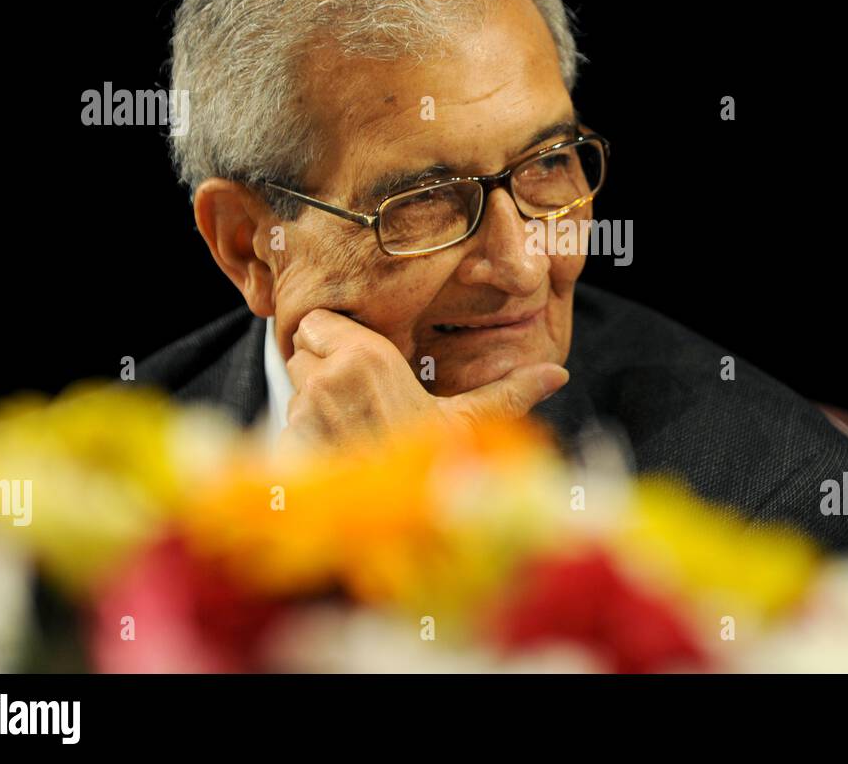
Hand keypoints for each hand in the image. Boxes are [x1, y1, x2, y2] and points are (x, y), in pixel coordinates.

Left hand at [276, 309, 569, 448]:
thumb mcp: (474, 422)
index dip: (332, 336)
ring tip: (357, 428)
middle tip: (360, 395)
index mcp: (367, 357)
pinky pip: (289, 428)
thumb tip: (558, 373)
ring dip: (316, 403)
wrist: (405, 526)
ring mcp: (303, 413)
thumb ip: (510, 392)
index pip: (315, 321)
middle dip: (322, 367)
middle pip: (301, 351)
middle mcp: (327, 378)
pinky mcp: (290, 446)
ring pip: (296, 390)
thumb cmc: (439, 466)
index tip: (355, 356)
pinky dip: (307, 437)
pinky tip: (340, 454)